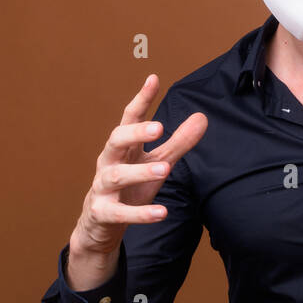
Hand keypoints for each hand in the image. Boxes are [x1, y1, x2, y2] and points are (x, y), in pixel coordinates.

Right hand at [70, 74, 207, 260]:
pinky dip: (140, 214)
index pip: (130, 118)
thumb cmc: (131, 187)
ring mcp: (103, 188)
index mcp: (124, 147)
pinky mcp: (102, 213)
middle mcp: (110, 162)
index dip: (142, 100)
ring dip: (140, 172)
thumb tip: (202, 117)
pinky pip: (120, 213)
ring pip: (117, 175)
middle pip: (116, 140)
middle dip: (135, 133)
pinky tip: (161, 213)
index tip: (154, 79)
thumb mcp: (157, 162)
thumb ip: (178, 142)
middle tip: (158, 127)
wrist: (100, 223)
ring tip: (165, 169)